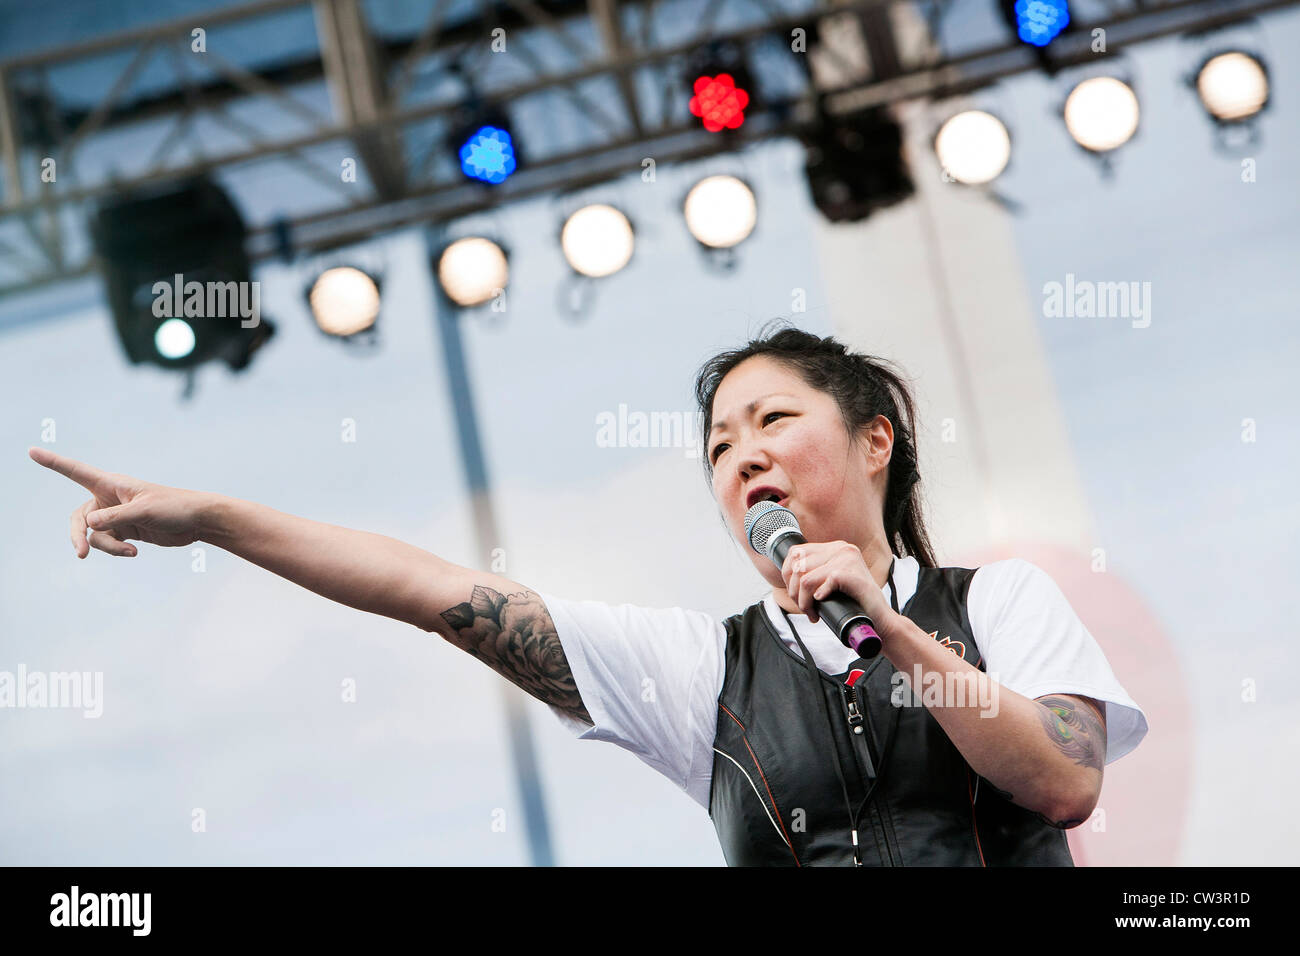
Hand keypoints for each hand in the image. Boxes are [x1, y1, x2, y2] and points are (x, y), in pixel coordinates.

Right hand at [28, 446, 208, 557]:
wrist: (197, 521)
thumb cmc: (174, 507)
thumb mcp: (144, 510)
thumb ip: (115, 517)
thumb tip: (88, 524)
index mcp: (112, 484)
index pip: (77, 471)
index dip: (54, 462)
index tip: (32, 451)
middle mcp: (109, 498)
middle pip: (80, 518)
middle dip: (78, 535)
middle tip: (82, 553)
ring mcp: (116, 516)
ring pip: (94, 535)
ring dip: (108, 547)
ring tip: (129, 551)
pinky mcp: (125, 531)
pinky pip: (108, 543)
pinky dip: (117, 550)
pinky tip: (135, 553)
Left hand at [780, 540, 891, 626]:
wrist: (880, 619)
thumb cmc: (854, 603)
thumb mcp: (831, 581)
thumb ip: (816, 572)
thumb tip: (788, 575)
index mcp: (835, 548)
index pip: (796, 553)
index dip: (787, 575)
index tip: (795, 594)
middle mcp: (842, 549)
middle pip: (798, 566)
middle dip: (794, 592)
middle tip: (806, 608)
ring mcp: (849, 560)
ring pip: (806, 577)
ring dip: (804, 601)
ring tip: (812, 613)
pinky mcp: (853, 574)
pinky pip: (825, 582)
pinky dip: (819, 597)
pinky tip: (824, 604)